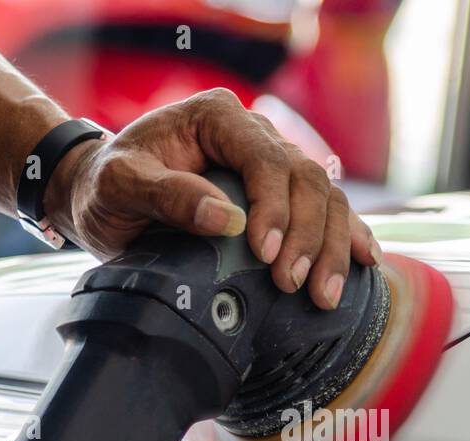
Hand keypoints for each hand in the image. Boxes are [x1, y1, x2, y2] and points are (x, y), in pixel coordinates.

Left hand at [45, 88, 381, 309]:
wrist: (105, 197)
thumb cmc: (108, 187)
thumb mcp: (120, 186)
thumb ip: (168, 195)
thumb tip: (226, 220)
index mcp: (218, 117)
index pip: (265, 158)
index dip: (275, 207)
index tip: (265, 253)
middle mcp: (254, 134)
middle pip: (306, 179)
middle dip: (308, 236)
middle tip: (293, 284)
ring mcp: (273, 164)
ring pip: (325, 197)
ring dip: (332, 247)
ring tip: (323, 294)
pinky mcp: (281, 196)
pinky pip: (327, 210)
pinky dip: (348, 236)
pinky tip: (365, 261)